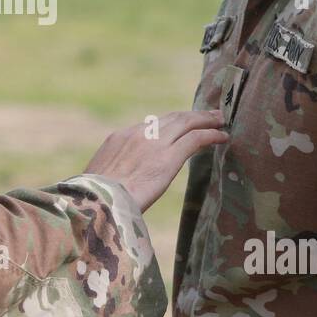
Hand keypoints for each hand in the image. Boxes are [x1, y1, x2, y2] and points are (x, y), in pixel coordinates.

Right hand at [83, 110, 227, 211]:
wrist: (96, 202)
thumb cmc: (93, 199)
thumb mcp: (98, 178)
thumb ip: (112, 174)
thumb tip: (115, 186)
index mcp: (119, 139)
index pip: (150, 126)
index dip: (169, 124)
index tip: (179, 125)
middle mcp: (138, 134)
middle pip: (171, 118)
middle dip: (191, 115)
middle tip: (208, 114)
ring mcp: (154, 143)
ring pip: (186, 122)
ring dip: (205, 120)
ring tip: (220, 120)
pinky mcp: (169, 156)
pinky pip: (195, 139)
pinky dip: (211, 135)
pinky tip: (222, 137)